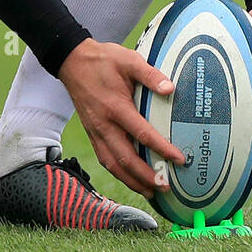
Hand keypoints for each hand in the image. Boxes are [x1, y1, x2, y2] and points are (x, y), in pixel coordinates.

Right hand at [57, 38, 186, 197]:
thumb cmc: (103, 61)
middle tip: (165, 186)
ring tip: (150, 192)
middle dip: (145, 176)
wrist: (72, 61)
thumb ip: (150, 75)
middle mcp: (103, 124)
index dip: (161, 148)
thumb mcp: (129, 60)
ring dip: (131, 180)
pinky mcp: (92, 133)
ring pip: (113, 164)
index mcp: (115, 107)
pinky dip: (118, 173)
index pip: (141, 134)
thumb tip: (170, 89)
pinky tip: (130, 179)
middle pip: (125, 158)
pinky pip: (105, 158)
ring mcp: (95, 131)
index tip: (179, 159)